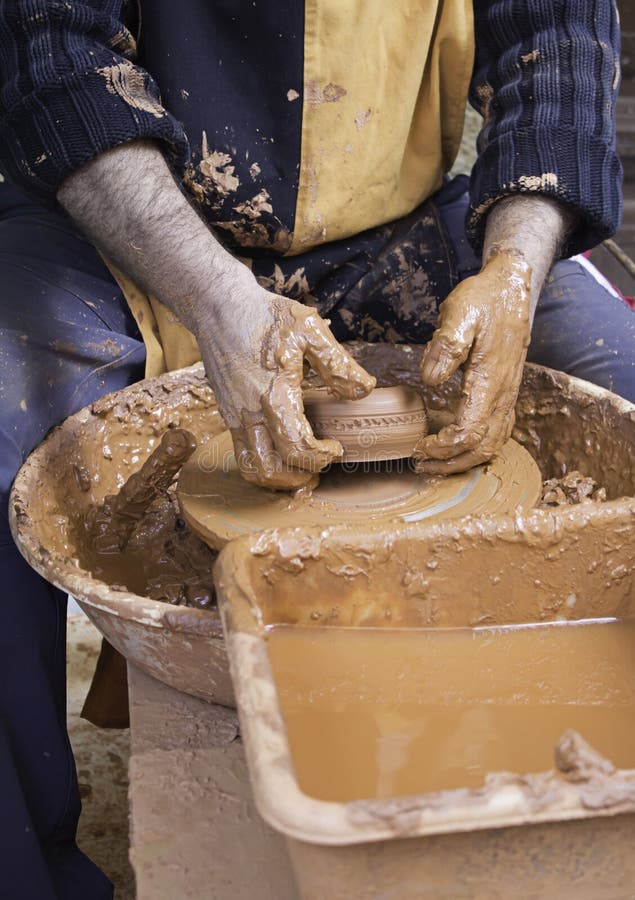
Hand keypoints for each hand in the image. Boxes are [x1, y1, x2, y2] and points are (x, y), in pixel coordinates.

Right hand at [197, 282, 375, 488]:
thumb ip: (338, 363)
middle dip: (298, 477)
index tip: (337, 447)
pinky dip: (263, 462)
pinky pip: (242, 452)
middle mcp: (249, 411)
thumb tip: (364, 390)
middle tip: (320, 466)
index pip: (296, 447)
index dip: (321, 457)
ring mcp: (234, 415)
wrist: (218, 305)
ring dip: (277, 477)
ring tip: (301, 467)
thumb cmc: (264, 315)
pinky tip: (282, 449)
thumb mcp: (309, 329)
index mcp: (273, 394)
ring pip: (250, 467)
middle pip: (269, 469)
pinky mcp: (227, 413)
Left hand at [413, 253, 530, 473]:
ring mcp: (508, 396)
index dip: (443, 447)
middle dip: (450, 463)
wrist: (511, 289)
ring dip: (464, 460)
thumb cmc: (482, 300)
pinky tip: (458, 448)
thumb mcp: (459, 314)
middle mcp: (503, 394)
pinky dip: (478, 449)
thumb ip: (446, 346)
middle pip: (482, 448)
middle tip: (420, 462)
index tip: (419, 447)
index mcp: (490, 380)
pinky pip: (499, 433)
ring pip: (493, 445)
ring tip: (434, 462)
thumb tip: (430, 380)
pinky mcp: (506, 393)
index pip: (469, 432)